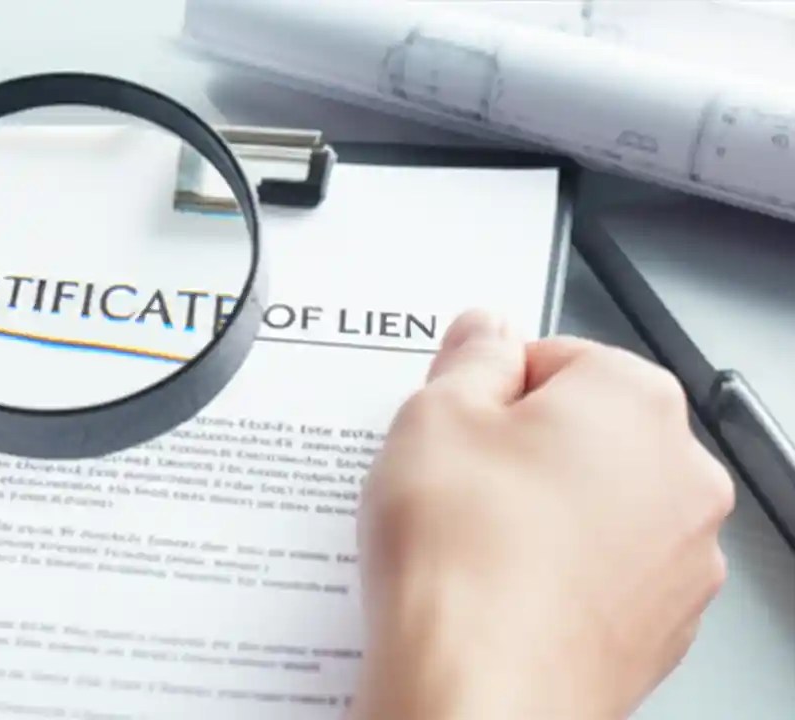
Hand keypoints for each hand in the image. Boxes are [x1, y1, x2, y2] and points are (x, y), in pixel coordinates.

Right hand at [352, 310, 733, 719]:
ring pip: (595, 504)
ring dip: (538, 511)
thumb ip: (469, 356)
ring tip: (469, 542)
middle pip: (584, 431)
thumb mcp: (433, 416)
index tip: (454, 421)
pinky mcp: (659, 625)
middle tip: (452, 480)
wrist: (481, 692)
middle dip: (518, 448)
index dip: (488, 389)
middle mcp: (680, 475)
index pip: (556, 358)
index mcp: (635, 401)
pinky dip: (555, 571)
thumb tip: (486, 333)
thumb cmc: (463, 560)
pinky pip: (600, 571)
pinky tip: (496, 586)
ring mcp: (679, 558)